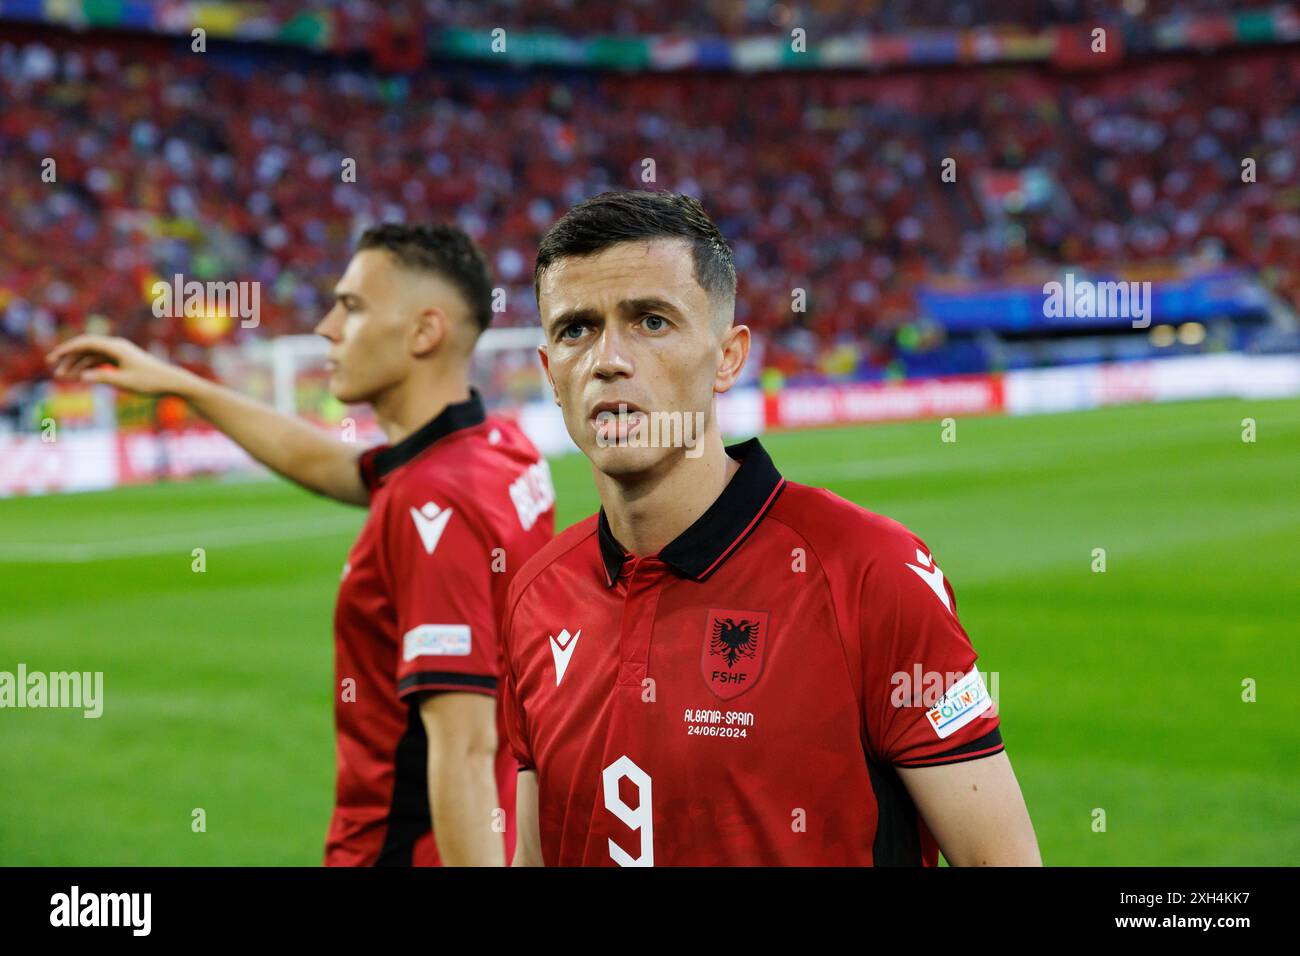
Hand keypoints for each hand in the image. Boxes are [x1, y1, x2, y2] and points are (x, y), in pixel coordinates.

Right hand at [46, 335, 197, 395]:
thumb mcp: (125, 382)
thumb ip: (103, 378)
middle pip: (86, 348)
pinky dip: (89, 368)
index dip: (67, 349)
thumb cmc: (150, 382)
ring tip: (63, 377)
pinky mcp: (122, 360)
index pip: (86, 343)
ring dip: (77, 364)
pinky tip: (79, 377)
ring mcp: (119, 353)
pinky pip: (100, 361)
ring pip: (92, 355)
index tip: (53, 358)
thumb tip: (81, 377)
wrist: (171, 382)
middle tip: (53, 368)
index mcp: (116, 347)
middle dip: (69, 357)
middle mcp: (117, 346)